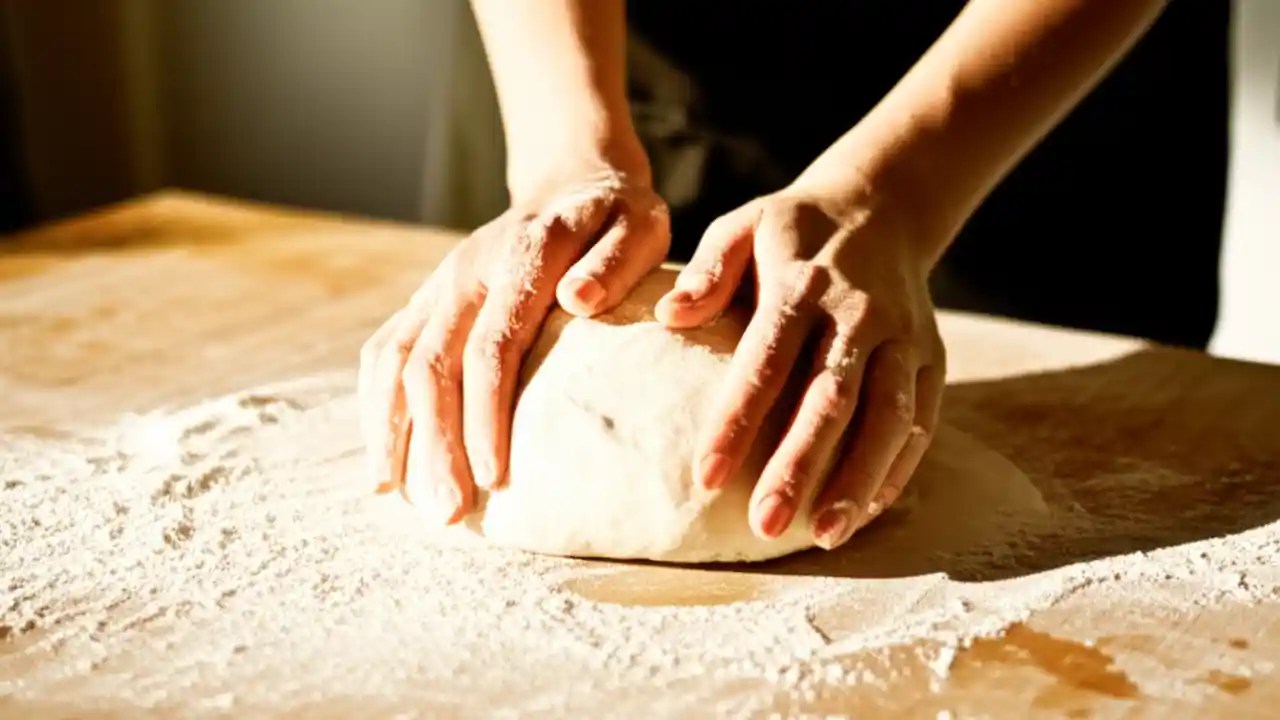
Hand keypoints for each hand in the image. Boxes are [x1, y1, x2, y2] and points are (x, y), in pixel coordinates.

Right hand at [359, 164, 669, 522]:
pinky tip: (384, 463)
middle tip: (447, 513)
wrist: (570, 180)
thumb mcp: (640, 225)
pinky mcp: (424, 300)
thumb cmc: (617, 218)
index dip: (486, 414)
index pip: (492, 345)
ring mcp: (438, 285)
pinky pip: (384, 354)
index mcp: (522, 254)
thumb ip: (616, 261)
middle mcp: (467, 270)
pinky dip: (375, 408)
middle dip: (434, 443)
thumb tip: (579, 300)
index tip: (494, 478)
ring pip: (395, 363)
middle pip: (431, 365)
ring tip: (403, 500)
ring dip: (394, 434)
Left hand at [655, 185, 944, 549]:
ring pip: (888, 417)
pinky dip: (897, 469)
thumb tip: (670, 316)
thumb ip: (709, 270)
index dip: (737, 420)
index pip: (766, 360)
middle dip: (799, 466)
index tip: (705, 476)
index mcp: (803, 283)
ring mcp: (904, 338)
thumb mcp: (744, 225)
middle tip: (765, 525)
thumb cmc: (792, 230)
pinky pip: (921, 421)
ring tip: (825, 535)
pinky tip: (865, 513)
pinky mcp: (933, 359)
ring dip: (858, 479)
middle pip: (831, 399)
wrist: (882, 206)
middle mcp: (859, 314)